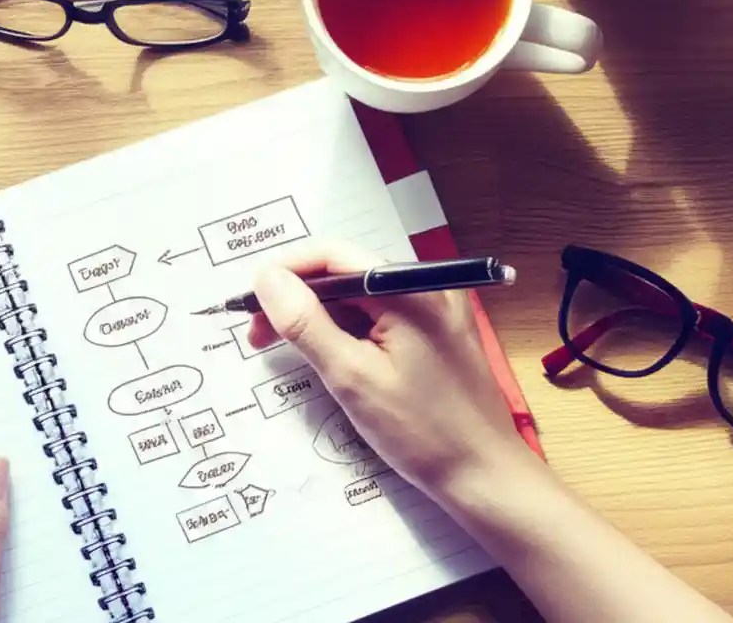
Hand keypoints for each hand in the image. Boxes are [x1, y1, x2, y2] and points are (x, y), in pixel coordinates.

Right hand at [247, 242, 530, 493]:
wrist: (485, 476)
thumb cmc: (423, 432)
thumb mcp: (351, 377)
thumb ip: (305, 323)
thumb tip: (266, 278)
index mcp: (411, 289)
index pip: (333, 255)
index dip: (284, 272)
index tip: (247, 301)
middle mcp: (427, 287)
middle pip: (344, 274)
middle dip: (296, 297)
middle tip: (256, 333)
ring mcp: (434, 311)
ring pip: (358, 298)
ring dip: (317, 316)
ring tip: (280, 346)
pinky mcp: (434, 334)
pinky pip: (378, 318)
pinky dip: (344, 332)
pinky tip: (322, 355)